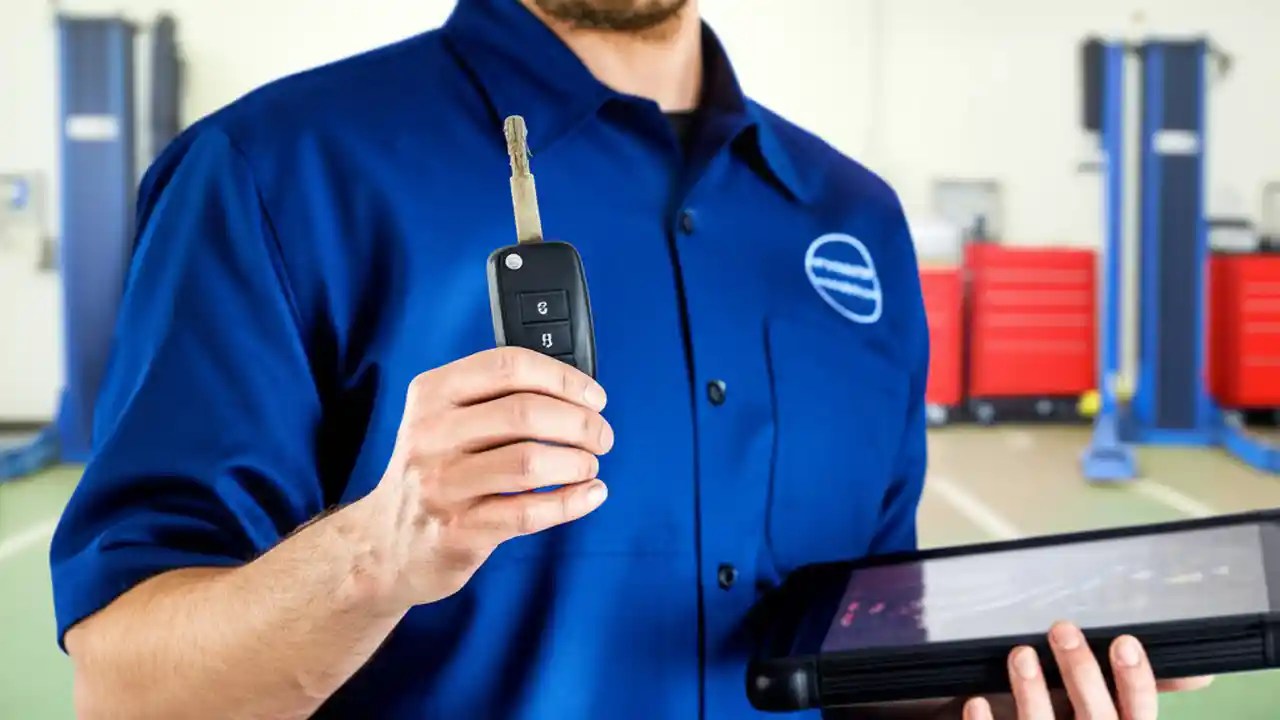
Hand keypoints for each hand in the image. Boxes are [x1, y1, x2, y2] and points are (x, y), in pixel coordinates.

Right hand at [358, 347, 612, 610]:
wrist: (386, 544)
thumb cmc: (435, 473)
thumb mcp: (444, 421)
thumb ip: (497, 399)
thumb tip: (575, 393)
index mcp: (432, 394)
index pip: (507, 366)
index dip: (563, 378)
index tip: (593, 397)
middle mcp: (432, 434)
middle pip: (525, 413)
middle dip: (580, 423)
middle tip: (601, 436)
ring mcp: (442, 485)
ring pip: (530, 462)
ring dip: (577, 462)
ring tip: (589, 466)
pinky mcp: (458, 531)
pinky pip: (529, 512)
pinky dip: (571, 502)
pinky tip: (590, 495)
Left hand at [962, 623, 1212, 718]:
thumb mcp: (1114, 716)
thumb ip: (1140, 695)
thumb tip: (1202, 673)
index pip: (1139, 716)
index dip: (1135, 681)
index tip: (1123, 641)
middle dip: (1080, 672)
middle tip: (1061, 627)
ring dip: (1032, 692)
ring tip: (1021, 653)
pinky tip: (978, 700)